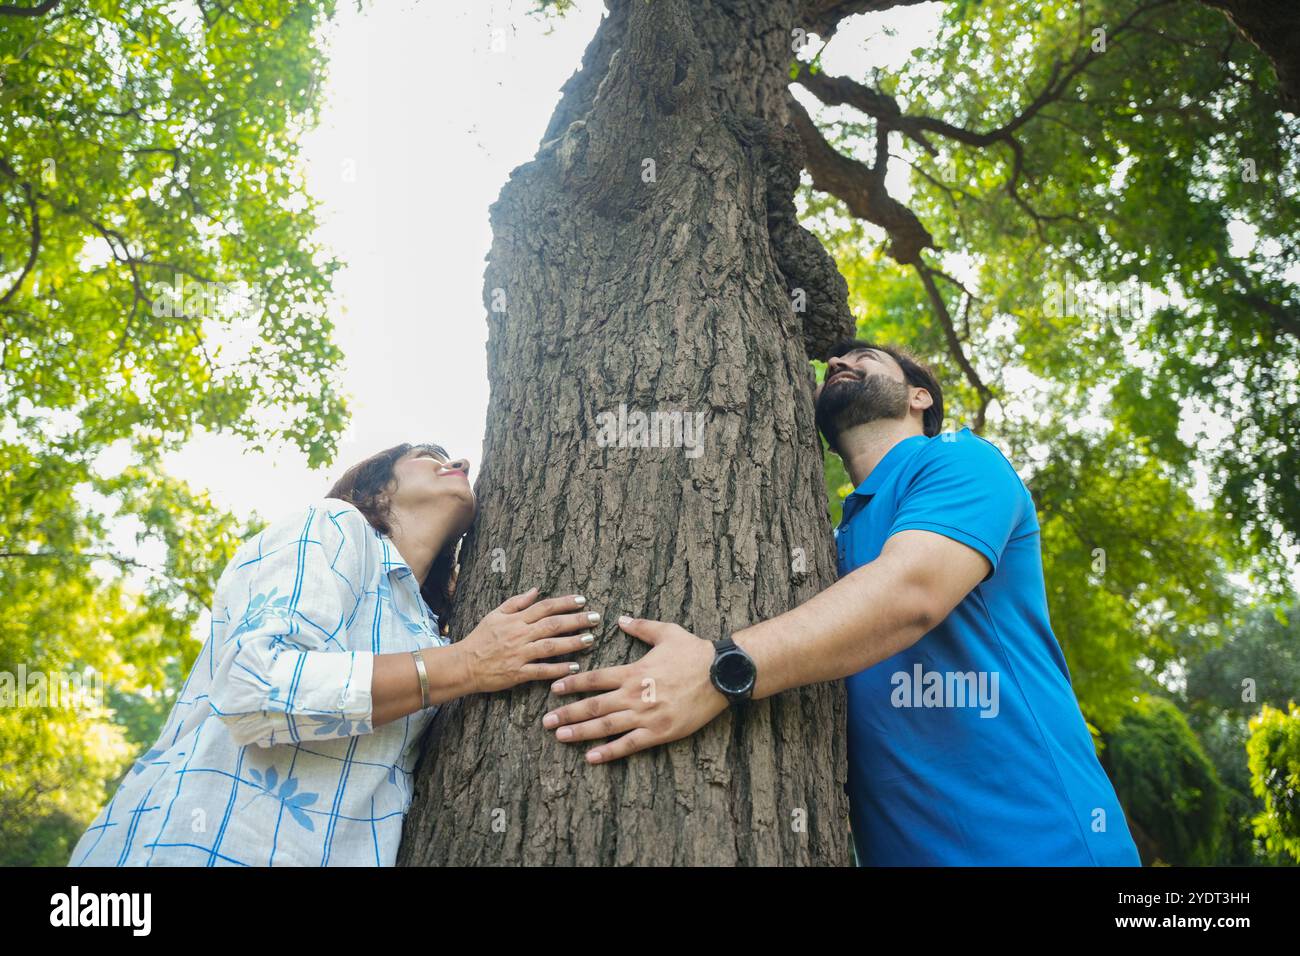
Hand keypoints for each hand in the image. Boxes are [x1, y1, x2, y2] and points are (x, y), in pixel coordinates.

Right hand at [457, 588, 599, 692]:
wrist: (464, 664)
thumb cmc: (481, 638)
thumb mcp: (495, 615)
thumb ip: (517, 602)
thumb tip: (536, 590)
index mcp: (515, 620)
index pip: (544, 607)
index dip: (565, 603)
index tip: (582, 601)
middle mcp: (519, 635)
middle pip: (552, 625)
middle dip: (576, 621)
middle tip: (595, 618)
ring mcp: (519, 654)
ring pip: (550, 646)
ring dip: (572, 643)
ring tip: (590, 640)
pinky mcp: (517, 673)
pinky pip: (541, 671)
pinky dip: (558, 669)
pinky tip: (574, 667)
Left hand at [542, 616, 727, 763]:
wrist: (721, 674)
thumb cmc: (694, 651)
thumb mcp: (666, 631)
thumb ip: (640, 626)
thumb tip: (621, 619)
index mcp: (633, 671)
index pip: (594, 678)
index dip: (571, 684)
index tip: (554, 690)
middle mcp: (634, 694)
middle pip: (593, 705)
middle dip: (567, 713)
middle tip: (546, 721)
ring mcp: (646, 715)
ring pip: (606, 726)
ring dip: (580, 732)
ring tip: (560, 737)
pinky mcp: (659, 732)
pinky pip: (629, 744)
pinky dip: (608, 752)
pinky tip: (591, 757)